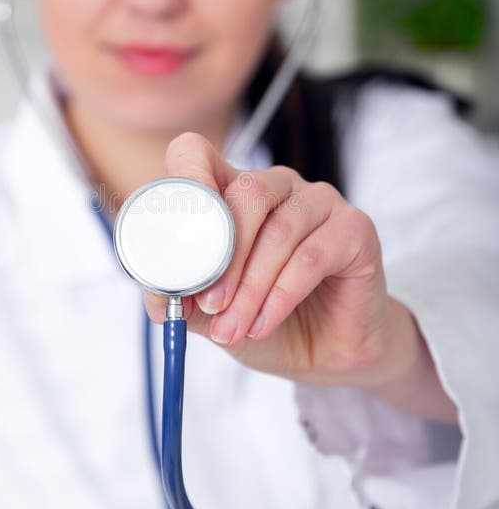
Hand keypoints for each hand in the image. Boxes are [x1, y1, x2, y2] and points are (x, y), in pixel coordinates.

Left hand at [143, 132, 457, 422]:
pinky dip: (281, 295)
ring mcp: (319, 201)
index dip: (184, 178)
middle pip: (245, 193)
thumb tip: (153, 288)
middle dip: (222, 258)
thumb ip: (179, 297)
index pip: (197, 154)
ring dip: (250, 287)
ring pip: (278, 230)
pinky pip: (313, 256)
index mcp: (233, 192)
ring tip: (233, 328)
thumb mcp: (210, 314)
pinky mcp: (355, 228)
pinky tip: (264, 322)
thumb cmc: (267, 319)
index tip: (175, 230)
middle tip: (209, 306)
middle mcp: (277, 186)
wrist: (330, 353)